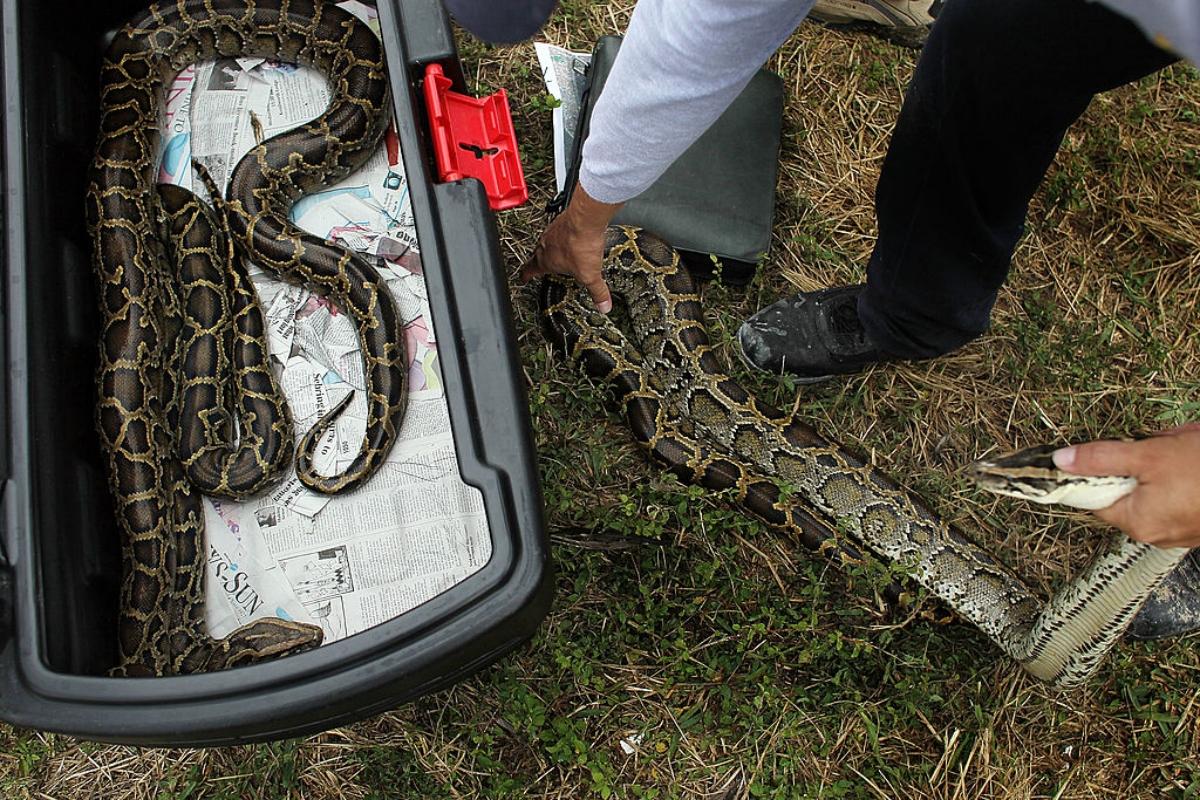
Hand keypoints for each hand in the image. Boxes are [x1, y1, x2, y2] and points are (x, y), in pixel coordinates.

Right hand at [520, 182, 623, 313]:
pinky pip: (559, 230)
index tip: (523, 278)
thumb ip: (597, 292)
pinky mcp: (561, 220)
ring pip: (547, 242)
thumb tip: (603, 306)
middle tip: (542, 266)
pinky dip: (564, 234)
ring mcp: (552, 231)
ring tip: (560, 252)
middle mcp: (545, 246)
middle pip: (537, 255)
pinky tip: (574, 236)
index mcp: (546, 262)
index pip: (530, 271)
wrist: (585, 219)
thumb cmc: (580, 245)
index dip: (526, 276)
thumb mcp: (590, 276)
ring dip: (552, 247)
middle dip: (540, 262)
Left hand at [1053, 423, 1199, 547]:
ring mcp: (1181, 530)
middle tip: (1159, 447)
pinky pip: (1177, 493)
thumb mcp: (1150, 455)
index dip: (1095, 470)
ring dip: (1162, 464)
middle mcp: (1156, 533)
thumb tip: (1061, 461)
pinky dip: (1182, 473)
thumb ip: (1101, 458)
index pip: (1093, 497)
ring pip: (1154, 488)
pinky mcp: (1198, 522)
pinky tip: (1194, 460)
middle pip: (1125, 490)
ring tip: (1184, 450)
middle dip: (1138, 461)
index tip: (1103, 450)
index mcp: (1137, 522)